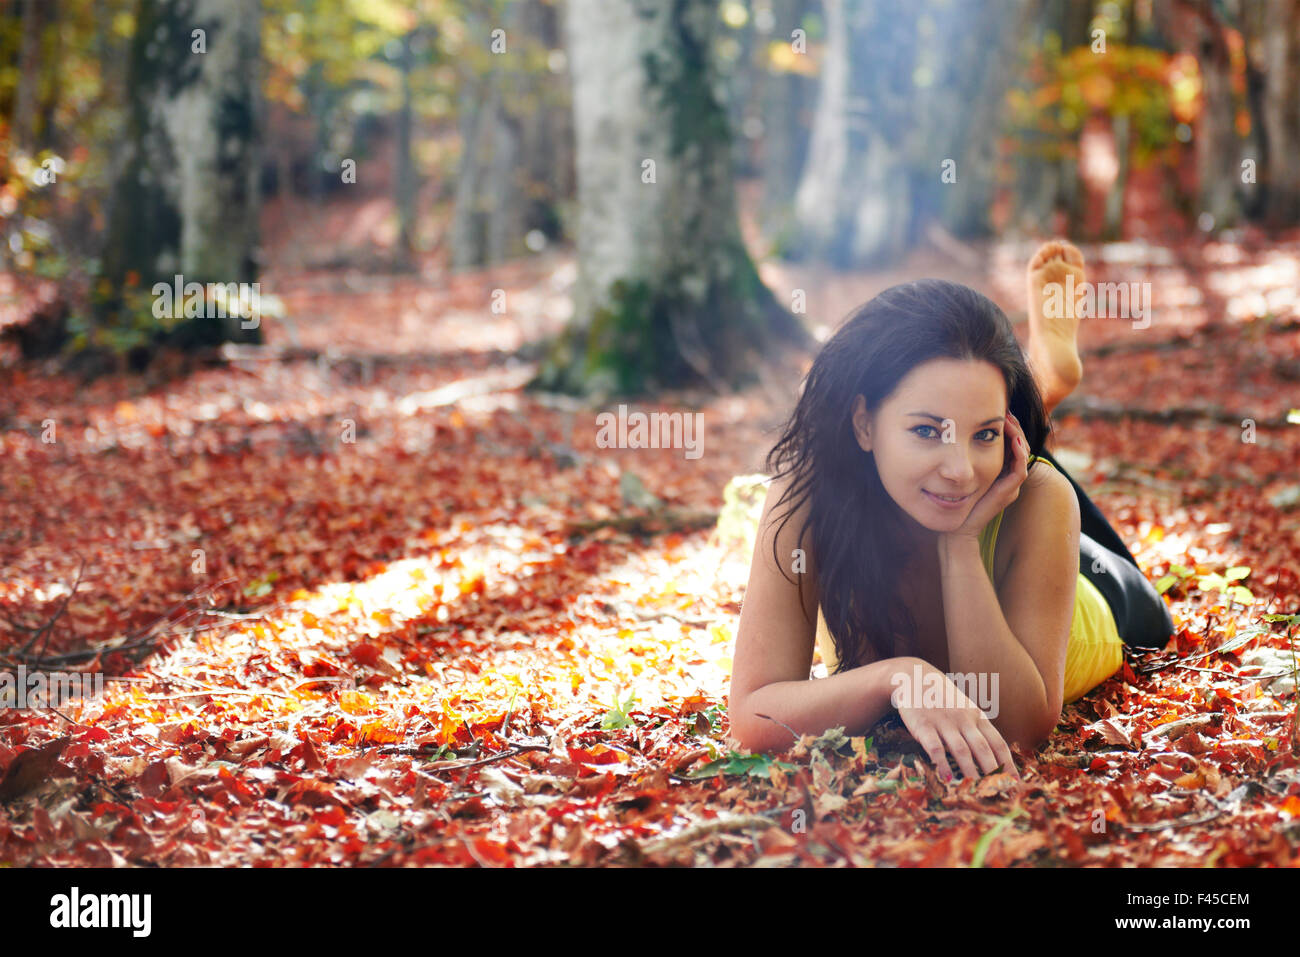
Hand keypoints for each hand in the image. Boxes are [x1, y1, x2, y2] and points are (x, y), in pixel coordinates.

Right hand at [890, 658, 1019, 780]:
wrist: (914, 677)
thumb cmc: (943, 698)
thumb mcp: (965, 708)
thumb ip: (977, 727)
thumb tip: (994, 755)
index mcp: (977, 716)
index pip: (997, 742)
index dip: (1007, 763)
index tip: (1014, 781)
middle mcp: (963, 720)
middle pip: (982, 748)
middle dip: (993, 771)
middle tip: (1000, 791)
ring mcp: (944, 722)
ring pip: (961, 750)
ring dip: (970, 771)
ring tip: (976, 790)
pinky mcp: (924, 726)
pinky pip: (936, 748)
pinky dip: (943, 764)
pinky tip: (947, 778)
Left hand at [944, 411, 1029, 541]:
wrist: (958, 528)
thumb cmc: (957, 500)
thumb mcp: (962, 472)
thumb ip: (967, 457)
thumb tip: (960, 433)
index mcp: (1001, 471)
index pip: (1012, 444)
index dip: (1009, 428)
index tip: (1001, 412)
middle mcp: (1009, 477)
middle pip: (1020, 447)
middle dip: (1015, 428)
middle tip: (1008, 411)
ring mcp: (1011, 486)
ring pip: (1023, 456)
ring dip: (1018, 437)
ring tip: (1010, 422)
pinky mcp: (1008, 493)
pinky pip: (1020, 471)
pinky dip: (1018, 455)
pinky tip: (1013, 441)